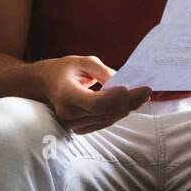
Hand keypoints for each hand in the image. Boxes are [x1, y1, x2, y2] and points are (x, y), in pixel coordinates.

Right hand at [33, 55, 150, 133]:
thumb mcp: (82, 62)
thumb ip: (102, 71)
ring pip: (107, 119)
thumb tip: (122, 82)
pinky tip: (130, 104)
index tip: (131, 88)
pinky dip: (118, 113)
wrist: (43, 85)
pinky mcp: (79, 128)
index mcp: (66, 94)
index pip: (94, 102)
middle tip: (147, 91)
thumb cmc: (63, 70)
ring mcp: (73, 125)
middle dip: (129, 101)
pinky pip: (103, 122)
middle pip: (105, 112)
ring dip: (127, 108)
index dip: (114, 98)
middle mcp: (68, 114)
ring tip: (142, 96)